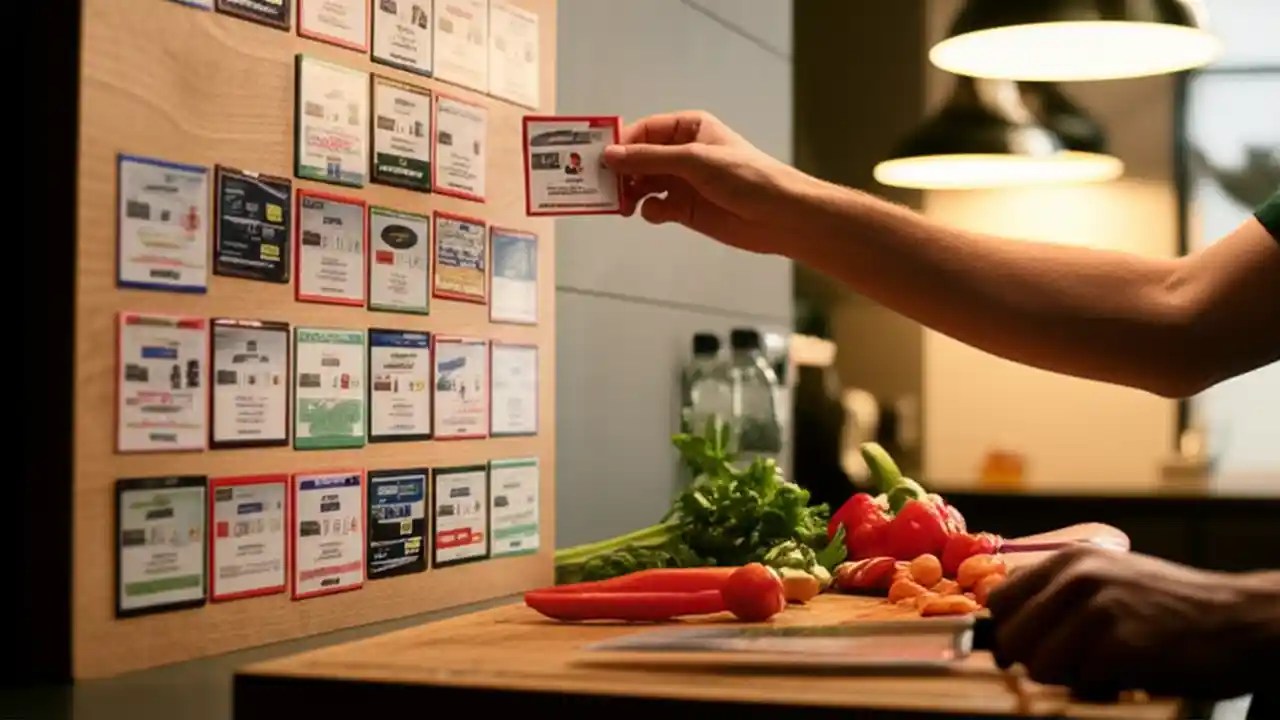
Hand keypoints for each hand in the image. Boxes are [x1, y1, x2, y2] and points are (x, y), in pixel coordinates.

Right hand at [602, 110, 816, 254]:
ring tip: (622, 205)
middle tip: (601, 185)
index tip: (598, 158)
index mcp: (688, 128)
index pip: (644, 131)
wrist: (779, 216)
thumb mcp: (695, 161)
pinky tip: (653, 213)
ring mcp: (683, 182)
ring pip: (643, 184)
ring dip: (629, 193)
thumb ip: (651, 159)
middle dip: (621, 171)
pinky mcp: (685, 209)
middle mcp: (682, 153)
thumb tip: (610, 155)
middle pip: (638, 158)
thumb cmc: (746, 176)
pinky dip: (648, 210)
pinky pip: (655, 207)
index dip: (621, 143)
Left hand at [986, 545, 1278, 700]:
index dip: (1010, 631)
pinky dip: (1101, 688)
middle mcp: (1076, 578)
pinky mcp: (1119, 643)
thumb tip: (1006, 633)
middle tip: (1070, 666)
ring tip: (1103, 668)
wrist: (1238, 620)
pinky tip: (1128, 673)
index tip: (1026, 649)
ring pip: (1038, 664)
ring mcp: (1096, 609)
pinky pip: (1080, 683)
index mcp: (1069, 560)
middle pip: (1010, 636)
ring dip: (1067, 678)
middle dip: (1033, 660)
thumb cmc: (1171, 609)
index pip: (1000, 601)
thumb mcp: (1109, 582)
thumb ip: (1060, 597)